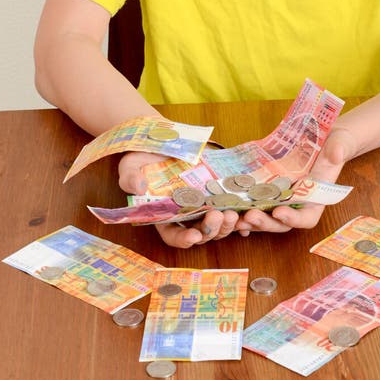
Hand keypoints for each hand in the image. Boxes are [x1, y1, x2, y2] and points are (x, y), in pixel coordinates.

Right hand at [117, 151, 239, 248]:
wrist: (162, 140)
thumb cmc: (142, 158)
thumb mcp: (131, 166)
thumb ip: (131, 178)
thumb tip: (139, 187)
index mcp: (164, 216)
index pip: (174, 235)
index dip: (184, 239)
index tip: (194, 236)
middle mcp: (186, 215)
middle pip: (201, 233)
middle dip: (211, 229)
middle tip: (219, 216)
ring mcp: (204, 205)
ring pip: (218, 224)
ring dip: (228, 224)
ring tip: (234, 213)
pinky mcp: (218, 192)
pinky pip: (231, 208)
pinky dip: (241, 218)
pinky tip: (248, 216)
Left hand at [235, 127, 356, 236]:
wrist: (326, 139)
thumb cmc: (336, 144)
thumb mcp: (340, 144)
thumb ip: (339, 149)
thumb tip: (336, 153)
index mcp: (318, 198)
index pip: (307, 218)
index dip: (293, 219)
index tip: (279, 212)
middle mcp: (300, 204)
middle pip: (282, 223)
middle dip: (266, 222)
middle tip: (250, 216)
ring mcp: (284, 198)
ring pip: (267, 216)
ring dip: (252, 220)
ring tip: (235, 217)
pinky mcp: (272, 190)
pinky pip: (258, 204)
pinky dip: (246, 211)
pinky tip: (231, 211)